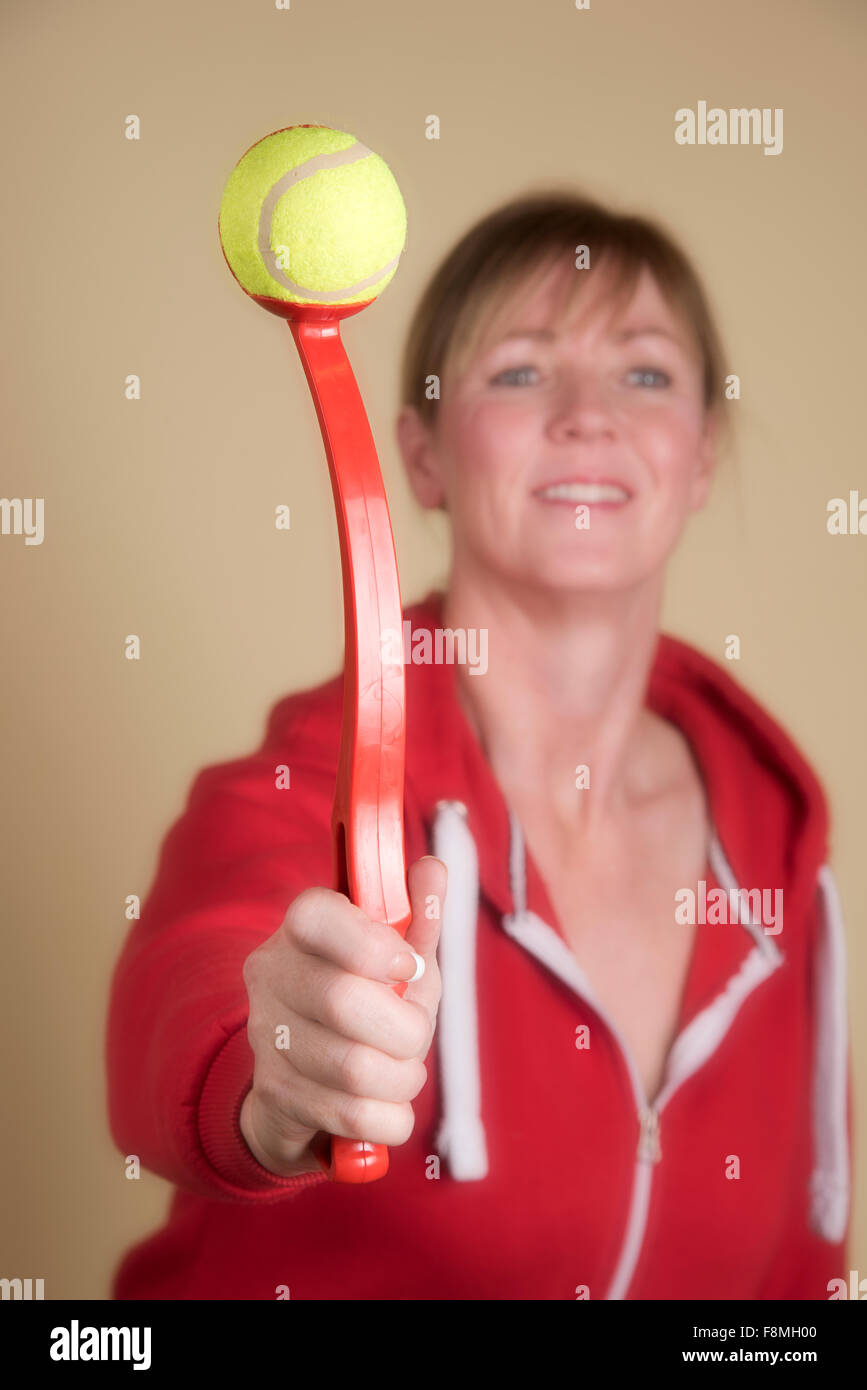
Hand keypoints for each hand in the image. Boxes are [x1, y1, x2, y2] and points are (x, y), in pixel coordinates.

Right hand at [239, 855, 445, 1176]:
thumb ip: (418, 916)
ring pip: (353, 1066)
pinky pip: (352, 1115)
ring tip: (403, 1071)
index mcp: (302, 929)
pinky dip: (389, 1117)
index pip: (314, 915)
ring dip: (403, 1078)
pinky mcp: (275, 1095)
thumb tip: (433, 867)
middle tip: (417, 1035)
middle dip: (406, 1029)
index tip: (406, 965)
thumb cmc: (366, 1002)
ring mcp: (265, 1037)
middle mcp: (272, 976)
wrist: (309, 1082)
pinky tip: (385, 1104)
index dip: (369, 942)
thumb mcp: (398, 958)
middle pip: (342, 1001)